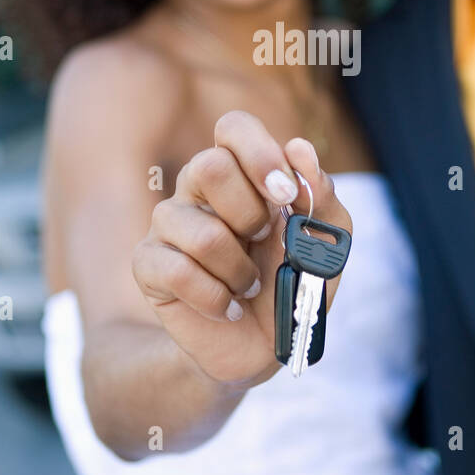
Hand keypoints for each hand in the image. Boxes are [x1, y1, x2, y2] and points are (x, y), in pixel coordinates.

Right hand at [132, 111, 351, 386]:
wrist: (261, 346)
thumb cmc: (293, 282)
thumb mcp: (326, 242)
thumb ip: (321, 196)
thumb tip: (300, 150)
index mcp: (242, 172)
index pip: (233, 127)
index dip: (258, 154)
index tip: (284, 194)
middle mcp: (199, 189)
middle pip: (208, 166)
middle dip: (249, 214)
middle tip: (263, 240)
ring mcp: (168, 224)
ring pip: (201, 232)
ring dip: (239, 270)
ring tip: (248, 285)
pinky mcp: (148, 264)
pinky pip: (178, 272)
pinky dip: (216, 298)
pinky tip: (228, 307)